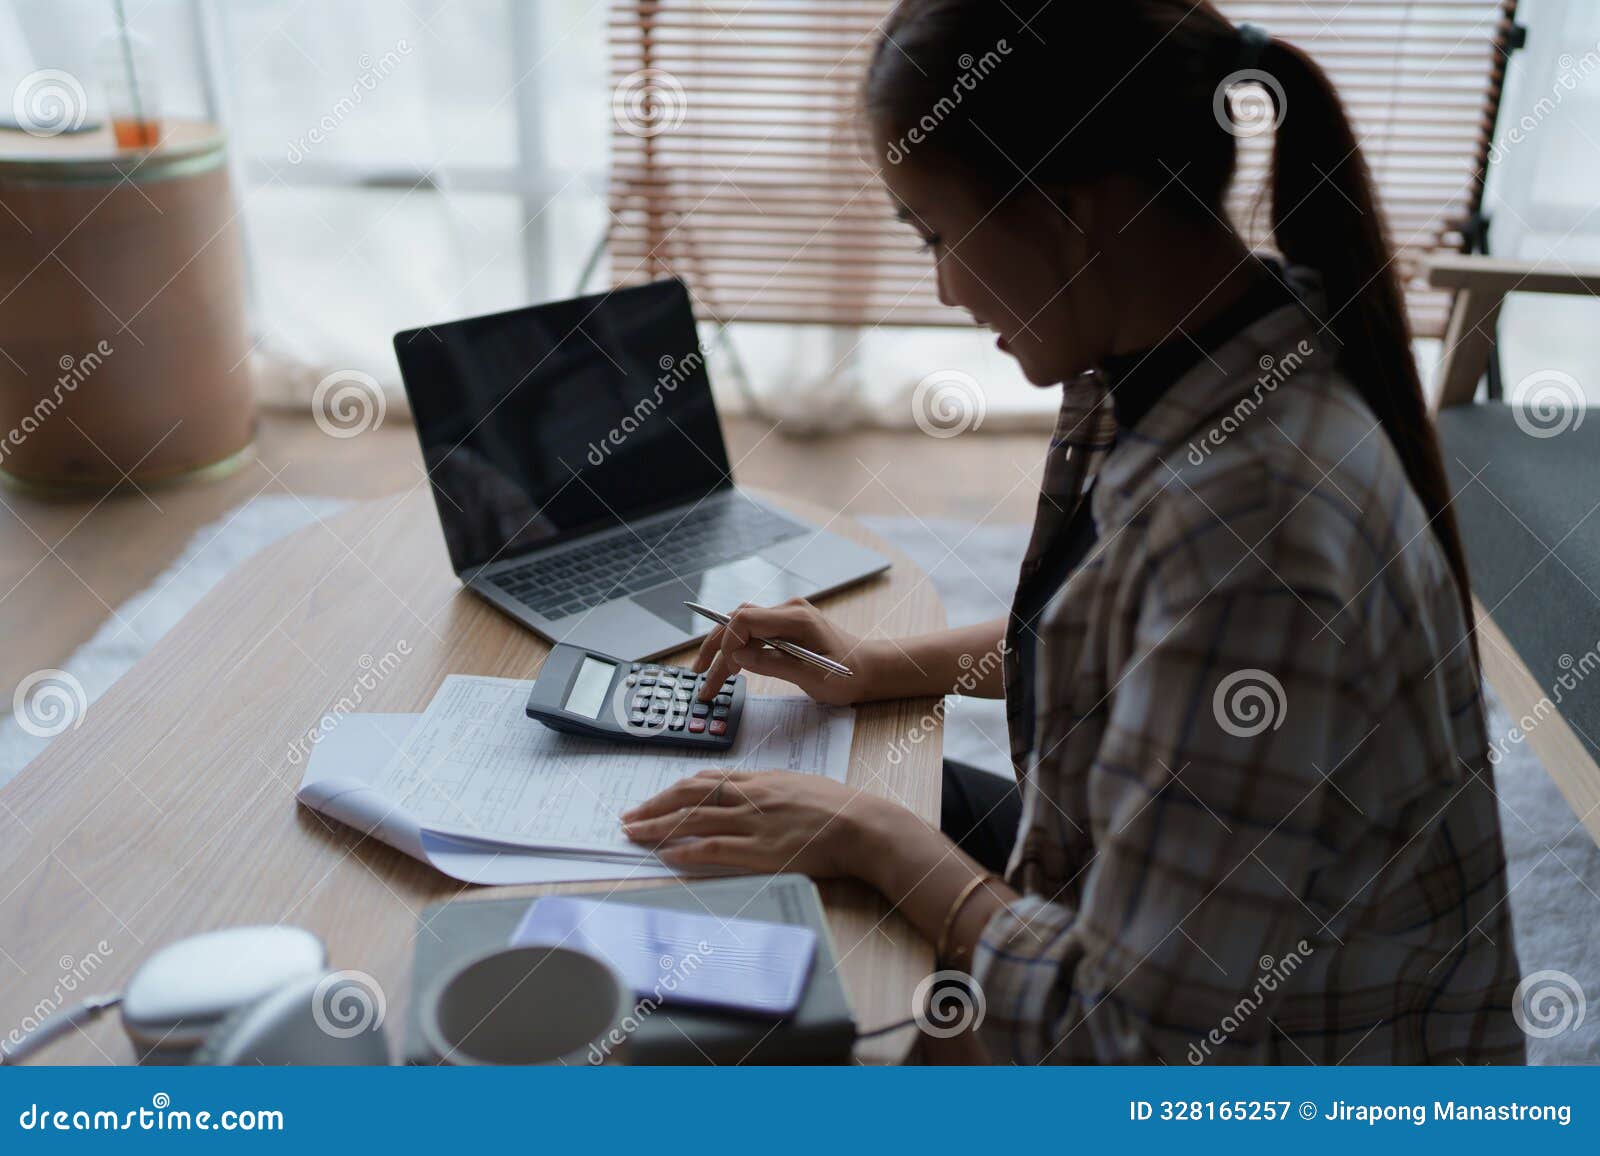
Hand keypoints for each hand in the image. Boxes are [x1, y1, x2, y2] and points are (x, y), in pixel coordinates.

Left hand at [620, 769, 896, 875]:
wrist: (863, 825)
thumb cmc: (838, 808)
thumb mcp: (798, 785)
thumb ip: (768, 789)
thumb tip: (743, 794)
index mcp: (760, 780)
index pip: (706, 780)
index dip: (673, 790)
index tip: (653, 799)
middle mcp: (751, 796)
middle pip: (690, 795)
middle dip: (654, 805)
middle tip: (628, 816)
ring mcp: (754, 822)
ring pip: (694, 818)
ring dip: (658, 826)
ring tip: (633, 834)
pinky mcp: (761, 849)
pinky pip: (714, 847)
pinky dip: (687, 849)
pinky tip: (667, 853)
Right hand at [693, 598, 877, 704]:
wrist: (867, 668)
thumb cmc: (847, 675)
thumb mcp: (813, 676)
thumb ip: (774, 664)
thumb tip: (738, 656)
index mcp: (797, 618)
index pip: (747, 618)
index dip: (728, 640)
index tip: (724, 668)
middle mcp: (788, 611)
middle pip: (737, 620)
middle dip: (715, 647)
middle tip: (699, 676)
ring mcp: (785, 617)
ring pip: (740, 626)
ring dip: (721, 649)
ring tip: (705, 676)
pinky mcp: (783, 627)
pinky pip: (752, 633)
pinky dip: (736, 650)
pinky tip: (726, 667)